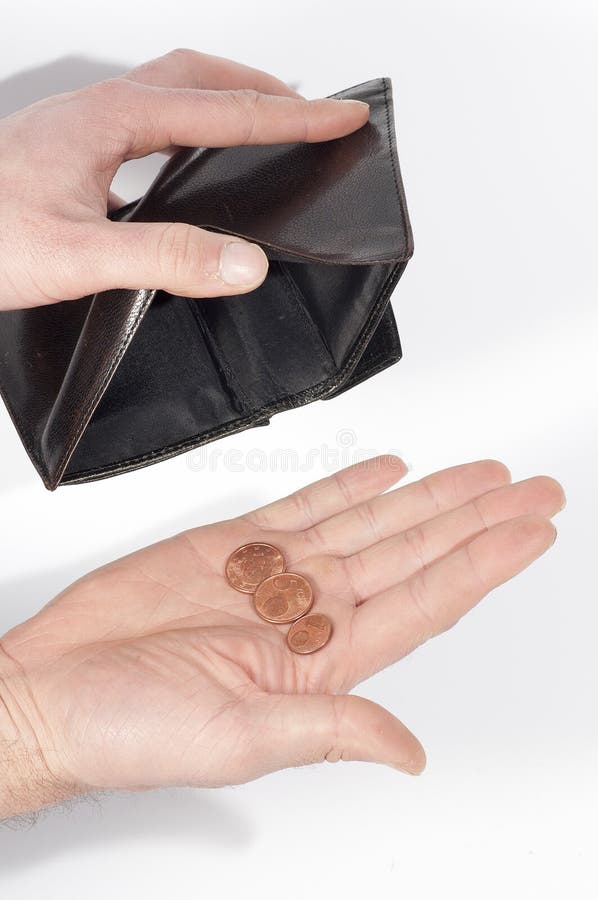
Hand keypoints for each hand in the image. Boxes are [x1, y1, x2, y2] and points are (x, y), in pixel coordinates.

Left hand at [0, 48, 368, 310]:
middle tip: (310, 108)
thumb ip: (167, 256)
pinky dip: (185, 129)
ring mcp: (80, 130)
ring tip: (262, 121)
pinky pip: (143, 123)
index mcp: (109, 122)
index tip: (341, 116)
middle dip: (262, 89)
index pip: (223, 111)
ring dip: (223, 100)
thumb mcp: (79, 256)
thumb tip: (246, 261)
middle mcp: (96, 114)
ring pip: (168, 94)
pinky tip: (185, 164)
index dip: (291, 115)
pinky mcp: (68, 155)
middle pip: (198, 77)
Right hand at [0, 456, 563, 816]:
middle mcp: (307, 612)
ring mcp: (272, 573)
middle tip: (530, 490)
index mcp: (321, 660)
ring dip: (428, 497)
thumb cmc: (130, 727)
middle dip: (477, 518)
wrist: (56, 690)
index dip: (486, 563)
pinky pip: (305, 504)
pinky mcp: (232, 543)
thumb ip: (332, 731)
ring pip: (371, 521)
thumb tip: (407, 753)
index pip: (429, 600)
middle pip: (414, 552)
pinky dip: (350, 485)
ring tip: (479, 475)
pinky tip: (389, 473)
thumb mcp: (242, 741)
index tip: (531, 533)